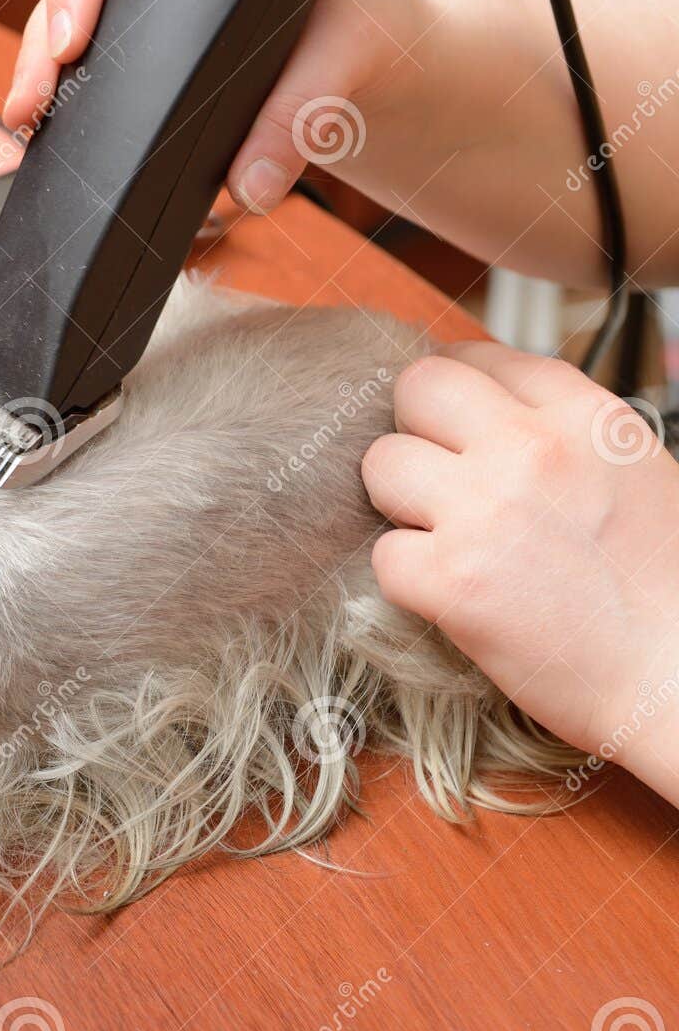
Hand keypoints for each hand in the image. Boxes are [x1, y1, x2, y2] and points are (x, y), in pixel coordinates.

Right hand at [2, 0, 421, 213]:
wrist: (364, 58)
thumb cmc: (360, 31)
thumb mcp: (349, 59)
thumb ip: (304, 117)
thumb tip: (250, 190)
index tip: (70, 40)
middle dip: (40, 45)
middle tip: (32, 102)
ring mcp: (145, 18)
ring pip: (70, 34)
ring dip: (40, 79)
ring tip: (27, 124)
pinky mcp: (141, 64)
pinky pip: (91, 78)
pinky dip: (66, 108)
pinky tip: (46, 136)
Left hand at [364, 343, 678, 803]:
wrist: (674, 675)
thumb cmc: (662, 585)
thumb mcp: (633, 471)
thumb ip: (563, 433)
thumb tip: (492, 411)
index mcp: (585, 416)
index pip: (480, 356)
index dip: (459, 395)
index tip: (457, 427)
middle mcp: (531, 448)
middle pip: (417, 387)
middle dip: (415, 432)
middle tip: (437, 479)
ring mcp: (485, 510)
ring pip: (382, 464)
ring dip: (400, 504)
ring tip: (444, 539)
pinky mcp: (450, 578)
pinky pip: (383, 553)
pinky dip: (406, 579)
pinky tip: (450, 594)